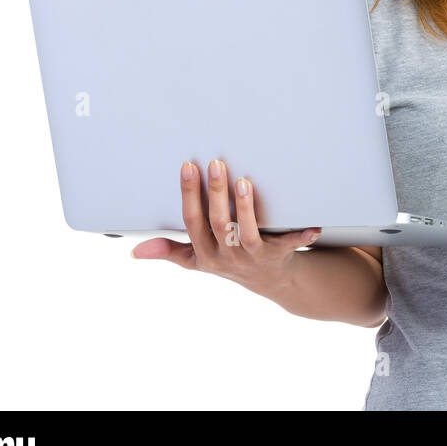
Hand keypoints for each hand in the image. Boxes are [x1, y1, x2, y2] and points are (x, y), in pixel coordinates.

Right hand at [131, 158, 321, 294]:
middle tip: (217, 164)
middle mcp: (227, 256)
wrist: (271, 282)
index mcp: (204, 253)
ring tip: (245, 182)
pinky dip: (300, 236)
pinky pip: (289, 245)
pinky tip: (311, 226)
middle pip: (218, 223)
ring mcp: (253, 257)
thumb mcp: (197, 261)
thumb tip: (135, 252)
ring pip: (246, 233)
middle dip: (216, 193)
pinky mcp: (278, 256)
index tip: (188, 167)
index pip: (192, 221)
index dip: (188, 195)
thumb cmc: (230, 262)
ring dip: (246, 208)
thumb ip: (169, 252)